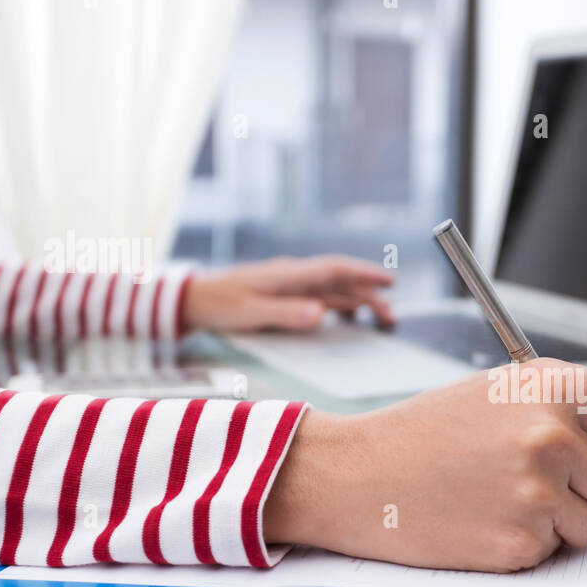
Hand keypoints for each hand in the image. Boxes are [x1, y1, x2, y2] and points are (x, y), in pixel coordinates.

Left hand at [181, 255, 394, 332]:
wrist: (193, 298)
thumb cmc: (219, 304)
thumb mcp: (250, 313)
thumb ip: (286, 314)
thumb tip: (322, 314)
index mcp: (289, 275)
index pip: (336, 269)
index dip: (366, 273)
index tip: (391, 281)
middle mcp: (295, 276)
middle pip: (341, 281)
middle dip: (371, 294)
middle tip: (392, 315)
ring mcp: (292, 285)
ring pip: (335, 290)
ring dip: (360, 300)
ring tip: (382, 317)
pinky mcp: (287, 295)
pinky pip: (322, 297)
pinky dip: (342, 305)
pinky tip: (352, 316)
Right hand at [263, 360, 586, 571]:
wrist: (359, 475)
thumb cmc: (429, 432)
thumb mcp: (503, 391)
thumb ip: (571, 407)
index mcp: (554, 387)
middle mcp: (551, 437)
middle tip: (533, 478)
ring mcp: (536, 493)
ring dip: (558, 522)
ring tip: (500, 496)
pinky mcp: (518, 543)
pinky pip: (555, 553)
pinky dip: (527, 544)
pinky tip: (484, 519)